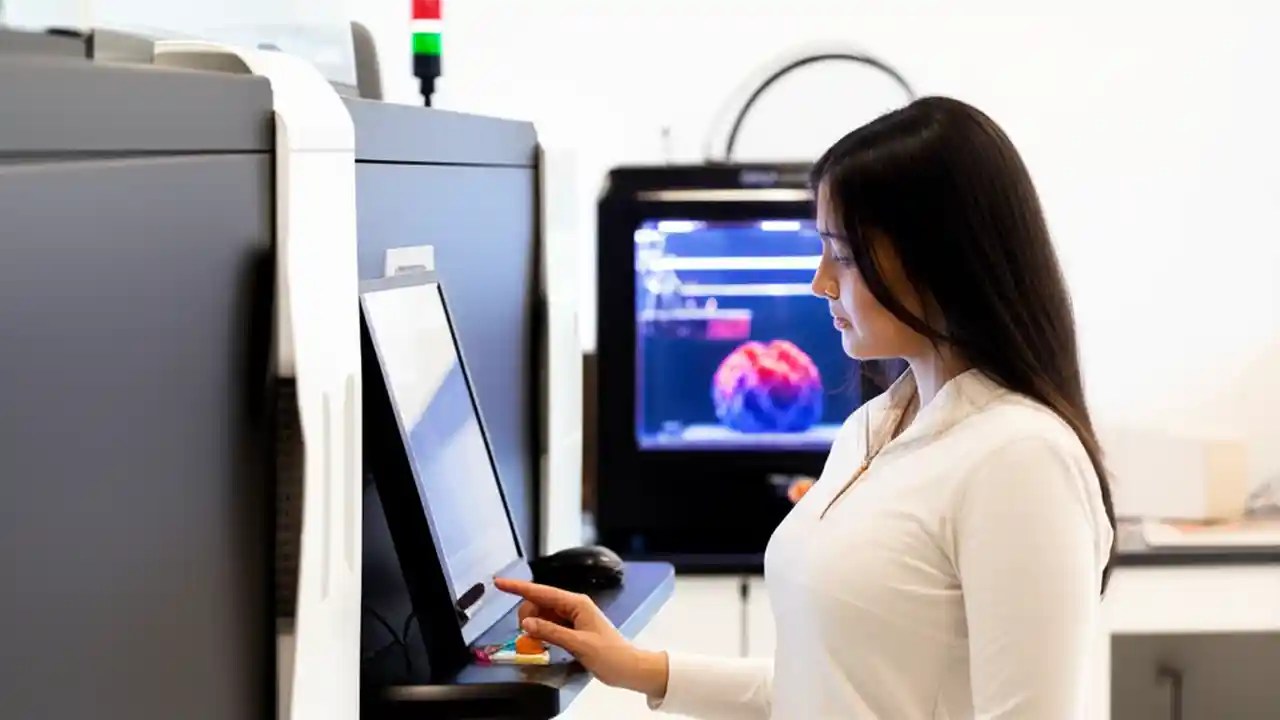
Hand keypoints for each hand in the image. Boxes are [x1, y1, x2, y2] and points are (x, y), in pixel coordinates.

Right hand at [494, 578, 668, 697]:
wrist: (629, 668)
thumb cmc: (610, 654)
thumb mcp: (579, 644)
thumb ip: (551, 632)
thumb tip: (527, 623)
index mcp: (577, 603)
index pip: (542, 591)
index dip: (519, 587)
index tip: (500, 583)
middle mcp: (573, 606)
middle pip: (539, 602)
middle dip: (528, 615)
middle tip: (528, 634)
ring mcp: (573, 617)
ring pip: (543, 615)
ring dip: (534, 626)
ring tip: (536, 642)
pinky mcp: (572, 629)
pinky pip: (549, 626)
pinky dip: (542, 633)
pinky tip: (541, 643)